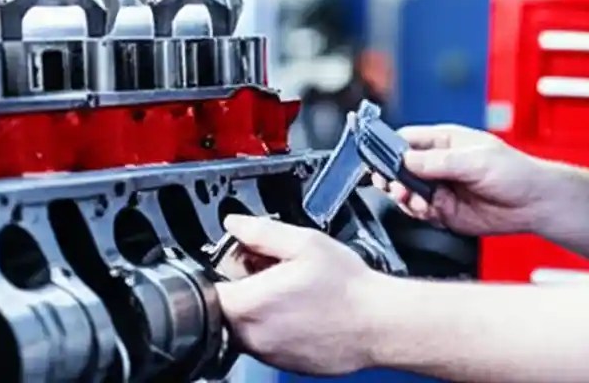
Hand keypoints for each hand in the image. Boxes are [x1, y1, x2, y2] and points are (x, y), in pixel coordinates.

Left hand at [213, 215, 386, 375]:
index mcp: (248, 305)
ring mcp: (267, 355)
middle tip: (273, 273)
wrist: (380, 324)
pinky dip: (277, 328)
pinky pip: (267, 343)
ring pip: (246, 328)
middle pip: (226, 310)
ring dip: (260, 310)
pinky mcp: (284, 365)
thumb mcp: (305, 243)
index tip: (243, 262)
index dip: (223, 271)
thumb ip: (261, 232)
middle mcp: (252, 337)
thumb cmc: (347, 287)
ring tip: (292, 293)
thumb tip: (235, 224)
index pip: (208, 290)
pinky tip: (303, 312)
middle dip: (243, 289)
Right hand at [375, 123, 557, 236]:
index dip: (389, 148)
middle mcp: (439, 164)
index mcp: (445, 141)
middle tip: (391, 184)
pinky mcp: (445, 211)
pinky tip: (427, 210)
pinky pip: (421, 212)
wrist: (534, 204)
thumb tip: (408, 160)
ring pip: (407, 193)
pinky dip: (419, 213)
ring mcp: (441, 188)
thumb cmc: (515, 172)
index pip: (406, 140)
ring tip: (413, 199)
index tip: (378, 158)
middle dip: (392, 178)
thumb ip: (439, 161)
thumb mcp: (475, 160)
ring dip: (405, 198)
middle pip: (400, 169)